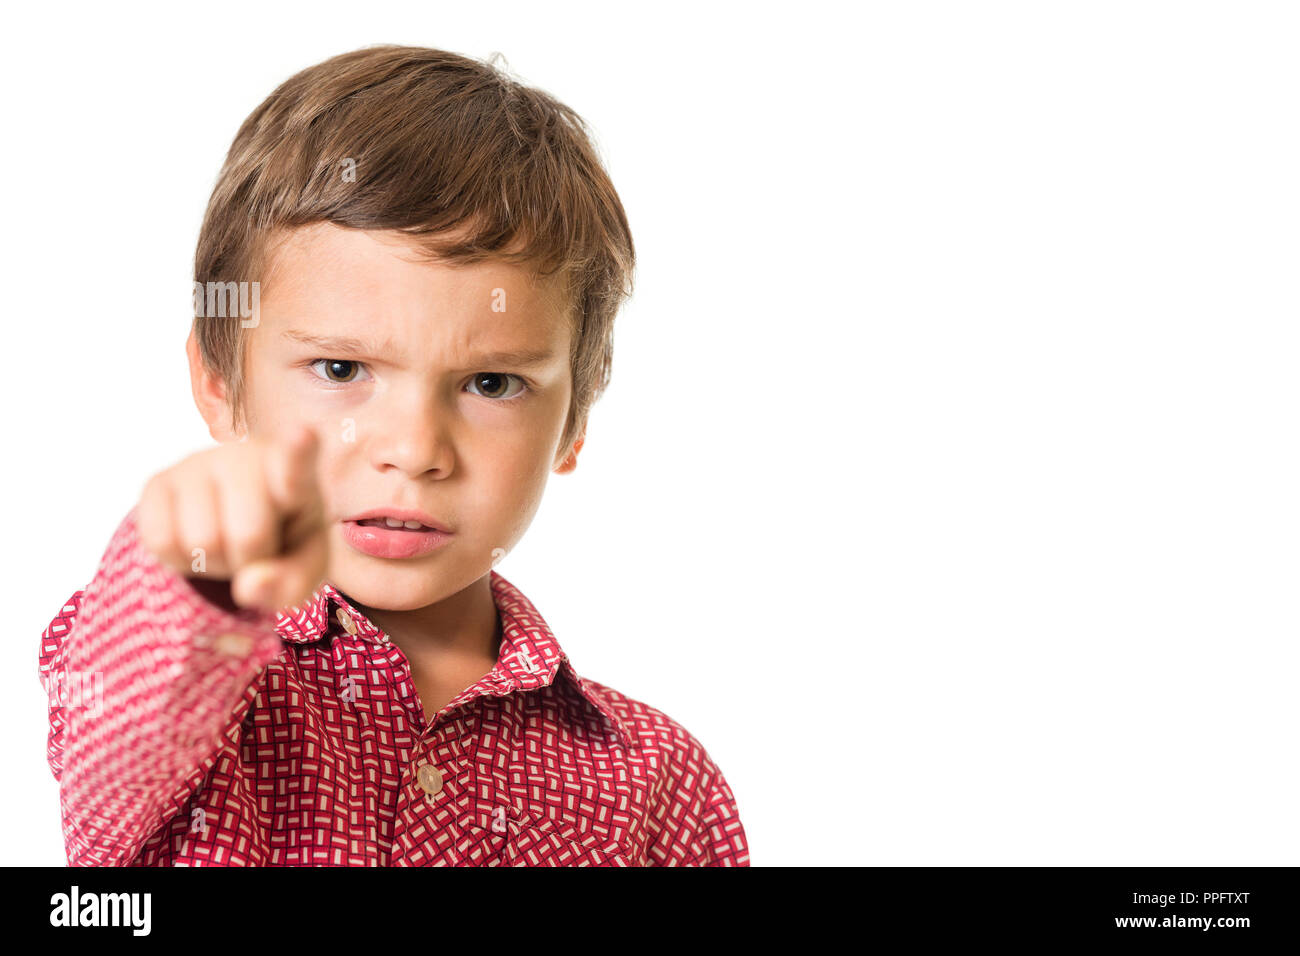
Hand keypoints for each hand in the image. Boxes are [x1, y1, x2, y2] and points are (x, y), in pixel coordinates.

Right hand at [137, 425, 328, 609]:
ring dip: (215, 564)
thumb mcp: (303, 570)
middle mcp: (246, 457)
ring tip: (226, 541)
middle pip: (249, 536)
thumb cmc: (283, 543)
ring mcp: (198, 463)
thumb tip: (251, 586)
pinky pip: (161, 542)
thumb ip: (291, 586)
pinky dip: (180, 561)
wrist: (238, 528)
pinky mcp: (158, 482)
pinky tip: (195, 541)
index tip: (304, 435)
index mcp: (297, 473)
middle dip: (251, 561)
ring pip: (202, 542)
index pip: (297, 462)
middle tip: (256, 548)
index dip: (299, 451)